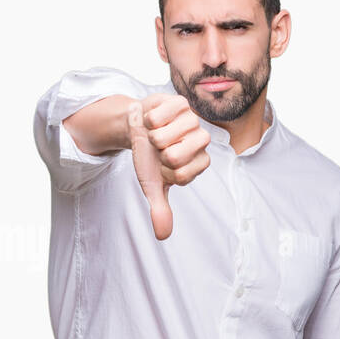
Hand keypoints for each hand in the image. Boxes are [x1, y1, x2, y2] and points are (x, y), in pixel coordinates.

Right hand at [127, 93, 210, 240]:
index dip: (165, 171)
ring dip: (151, 136)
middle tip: (159, 148)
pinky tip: (153, 119)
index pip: (182, 175)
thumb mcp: (153, 184)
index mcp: (199, 162)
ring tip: (156, 132)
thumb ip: (160, 208)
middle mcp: (201, 141)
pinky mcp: (180, 102)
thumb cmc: (149, 156)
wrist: (137, 126)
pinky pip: (157, 117)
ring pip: (163, 136)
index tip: (164, 165)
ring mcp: (193, 120)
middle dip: (156, 154)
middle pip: (174, 156)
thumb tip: (162, 236)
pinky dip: (147, 119)